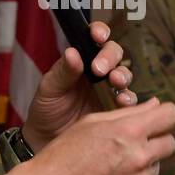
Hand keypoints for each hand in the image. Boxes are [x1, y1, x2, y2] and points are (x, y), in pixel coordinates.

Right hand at [8, 97, 174, 174]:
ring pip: (157, 166)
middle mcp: (140, 157)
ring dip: (143, 163)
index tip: (157, 118)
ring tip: (115, 165)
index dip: (164, 114)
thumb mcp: (91, 123)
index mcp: (130, 131)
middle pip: (169, 142)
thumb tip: (156, 104)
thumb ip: (128, 113)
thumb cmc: (64, 154)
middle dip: (155, 139)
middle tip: (133, 143)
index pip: (171, 115)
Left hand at [22, 20, 136, 152]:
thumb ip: (62, 72)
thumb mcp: (49, 89)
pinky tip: (122, 101)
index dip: (100, 32)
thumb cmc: (46, 111)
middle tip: (100, 69)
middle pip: (114, 54)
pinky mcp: (116, 110)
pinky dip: (129, 99)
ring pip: (124, 74)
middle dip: (110, 57)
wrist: (47, 142)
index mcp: (80, 60)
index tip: (97, 35)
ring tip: (115, 82)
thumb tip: (73, 52)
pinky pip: (129, 101)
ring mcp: (109, 90)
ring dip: (122, 75)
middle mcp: (98, 72)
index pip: (94, 39)